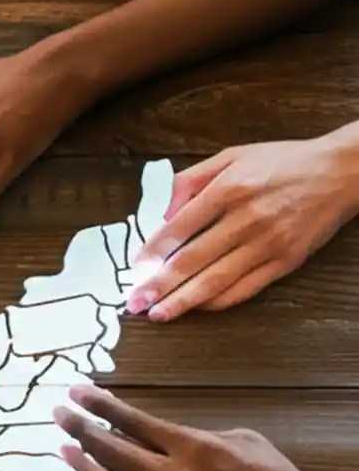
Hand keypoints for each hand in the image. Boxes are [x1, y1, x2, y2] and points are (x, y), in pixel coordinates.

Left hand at [54, 385, 346, 470]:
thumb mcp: (244, 441)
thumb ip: (196, 436)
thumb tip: (161, 434)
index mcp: (193, 447)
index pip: (132, 420)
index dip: (100, 404)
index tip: (77, 391)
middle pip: (111, 449)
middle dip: (80, 427)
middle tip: (59, 413)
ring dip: (83, 465)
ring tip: (64, 447)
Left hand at [127, 130, 358, 320]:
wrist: (341, 172)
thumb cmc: (281, 162)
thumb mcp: (231, 156)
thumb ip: (190, 180)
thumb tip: (160, 213)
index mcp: (229, 189)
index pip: (178, 228)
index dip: (151, 253)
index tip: (132, 269)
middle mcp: (247, 219)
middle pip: (192, 259)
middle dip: (159, 285)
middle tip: (135, 303)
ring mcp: (268, 244)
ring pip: (216, 280)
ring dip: (183, 301)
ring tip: (158, 314)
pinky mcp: (286, 262)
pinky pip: (245, 289)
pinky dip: (218, 301)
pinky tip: (197, 308)